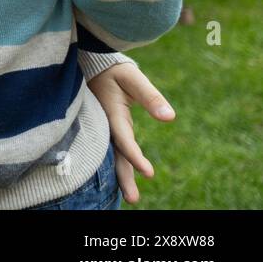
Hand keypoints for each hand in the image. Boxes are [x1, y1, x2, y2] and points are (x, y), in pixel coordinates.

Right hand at [87, 62, 175, 203]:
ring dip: (120, 175)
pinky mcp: (106, 127)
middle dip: (125, 177)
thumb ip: (151, 96)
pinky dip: (116, 164)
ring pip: (111, 154)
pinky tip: (121, 176)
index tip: (149, 173)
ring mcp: (104, 127)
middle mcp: (105, 124)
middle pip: (115, 155)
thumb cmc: (113, 69)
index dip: (135, 156)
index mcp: (112, 114)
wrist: (92, 62)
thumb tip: (170, 117)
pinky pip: (110, 148)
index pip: (124, 140)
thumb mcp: (133, 77)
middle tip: (134, 199)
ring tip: (131, 197)